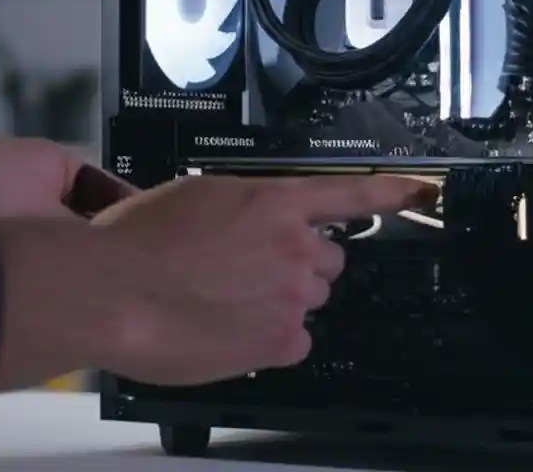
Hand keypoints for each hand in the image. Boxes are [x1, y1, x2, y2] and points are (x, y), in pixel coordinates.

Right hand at [2, 174, 435, 388]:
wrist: (108, 291)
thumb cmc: (134, 244)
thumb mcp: (195, 197)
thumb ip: (242, 208)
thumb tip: (249, 224)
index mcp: (274, 201)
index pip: (350, 192)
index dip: (393, 192)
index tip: (424, 191)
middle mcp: (294, 245)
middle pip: (326, 260)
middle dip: (297, 266)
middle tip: (247, 273)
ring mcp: (292, 294)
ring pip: (308, 300)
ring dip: (280, 302)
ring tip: (225, 302)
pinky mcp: (282, 339)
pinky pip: (294, 341)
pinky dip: (268, 340)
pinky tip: (228, 330)